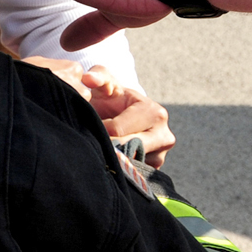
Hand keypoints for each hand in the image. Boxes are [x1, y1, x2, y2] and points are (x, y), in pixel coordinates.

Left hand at [22, 57, 174, 166]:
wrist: (122, 114)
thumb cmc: (112, 96)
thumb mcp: (106, 81)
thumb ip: (97, 76)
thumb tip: (88, 79)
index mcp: (154, 113)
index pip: (118, 130)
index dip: (99, 128)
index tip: (91, 123)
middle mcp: (164, 136)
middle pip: (126, 149)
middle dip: (106, 144)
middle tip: (92, 138)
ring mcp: (161, 156)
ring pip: (129, 164)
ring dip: (112, 158)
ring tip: (101, 145)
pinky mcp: (153, 170)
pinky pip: (132, 175)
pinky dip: (119, 169)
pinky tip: (109, 158)